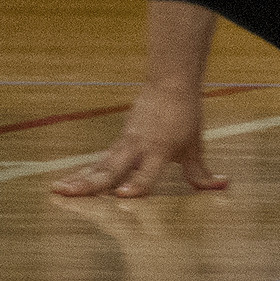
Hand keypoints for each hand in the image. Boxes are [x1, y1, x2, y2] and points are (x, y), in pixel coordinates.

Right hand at [49, 86, 227, 198]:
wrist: (170, 84)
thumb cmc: (184, 116)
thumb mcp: (195, 146)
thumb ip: (201, 172)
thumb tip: (222, 186)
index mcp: (159, 150)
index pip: (146, 173)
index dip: (136, 185)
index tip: (122, 196)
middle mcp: (137, 148)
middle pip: (111, 169)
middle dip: (90, 184)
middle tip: (69, 195)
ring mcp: (124, 144)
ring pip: (99, 165)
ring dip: (78, 178)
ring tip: (57, 190)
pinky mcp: (117, 142)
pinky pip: (98, 161)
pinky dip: (82, 172)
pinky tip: (65, 183)